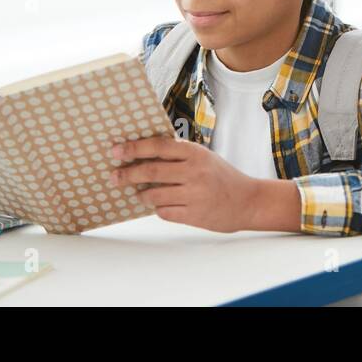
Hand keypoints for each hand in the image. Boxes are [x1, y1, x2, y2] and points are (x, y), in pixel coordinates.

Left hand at [110, 137, 300, 232]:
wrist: (248, 201)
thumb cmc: (222, 177)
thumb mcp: (204, 157)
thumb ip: (179, 154)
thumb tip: (142, 152)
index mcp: (196, 153)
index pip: (158, 146)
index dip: (134, 148)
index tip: (116, 150)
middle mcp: (195, 172)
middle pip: (151, 171)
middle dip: (127, 174)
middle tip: (114, 176)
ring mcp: (195, 195)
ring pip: (154, 195)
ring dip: (142, 195)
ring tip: (141, 193)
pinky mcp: (194, 215)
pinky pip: (164, 212)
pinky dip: (159, 209)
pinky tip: (164, 205)